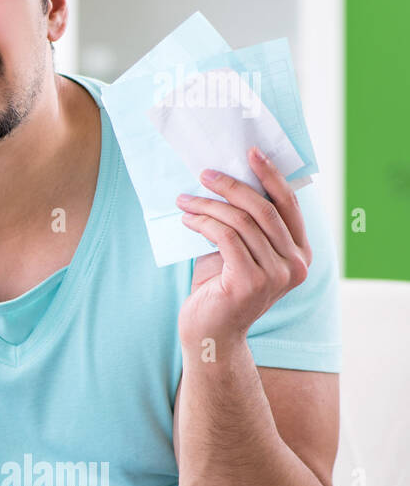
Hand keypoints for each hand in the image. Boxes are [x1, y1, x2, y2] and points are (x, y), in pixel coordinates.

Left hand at [173, 146, 311, 347]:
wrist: (209, 333)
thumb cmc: (220, 289)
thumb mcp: (237, 251)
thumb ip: (242, 224)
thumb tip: (224, 181)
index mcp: (300, 254)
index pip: (289, 205)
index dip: (271, 176)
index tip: (251, 152)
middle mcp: (297, 265)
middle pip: (265, 210)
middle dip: (233, 186)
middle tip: (204, 173)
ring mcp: (276, 275)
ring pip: (241, 222)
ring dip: (208, 205)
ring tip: (184, 199)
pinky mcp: (251, 282)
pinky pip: (226, 237)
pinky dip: (204, 222)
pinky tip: (187, 218)